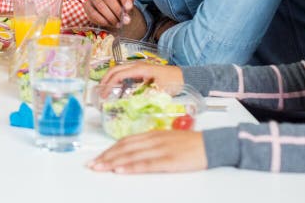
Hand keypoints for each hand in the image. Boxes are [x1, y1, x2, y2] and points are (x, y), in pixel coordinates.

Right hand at [84, 0, 139, 28]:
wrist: (109, 7)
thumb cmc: (119, 1)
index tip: (129, 8)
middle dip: (118, 10)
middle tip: (126, 21)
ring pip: (100, 6)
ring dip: (111, 17)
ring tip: (119, 24)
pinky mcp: (86, 5)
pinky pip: (93, 14)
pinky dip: (103, 21)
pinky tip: (110, 24)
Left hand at [87, 130, 206, 172]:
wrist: (212, 144)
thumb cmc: (190, 144)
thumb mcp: (167, 139)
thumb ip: (150, 143)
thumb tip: (133, 150)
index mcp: (152, 134)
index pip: (125, 141)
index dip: (109, 150)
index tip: (97, 157)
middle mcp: (153, 140)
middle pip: (124, 148)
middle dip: (106, 157)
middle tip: (92, 165)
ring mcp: (160, 149)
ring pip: (131, 155)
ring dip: (113, 162)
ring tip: (100, 168)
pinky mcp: (169, 161)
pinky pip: (146, 164)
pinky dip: (131, 167)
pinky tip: (120, 171)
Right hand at [99, 62, 183, 89]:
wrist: (184, 77)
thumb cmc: (173, 82)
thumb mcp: (160, 90)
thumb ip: (147, 95)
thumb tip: (133, 103)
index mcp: (140, 69)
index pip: (119, 74)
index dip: (109, 83)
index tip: (104, 94)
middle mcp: (137, 66)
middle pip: (115, 69)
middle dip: (105, 79)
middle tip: (100, 92)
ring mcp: (139, 68)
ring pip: (119, 70)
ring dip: (110, 78)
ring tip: (105, 89)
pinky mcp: (141, 71)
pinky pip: (125, 73)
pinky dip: (117, 79)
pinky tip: (118, 88)